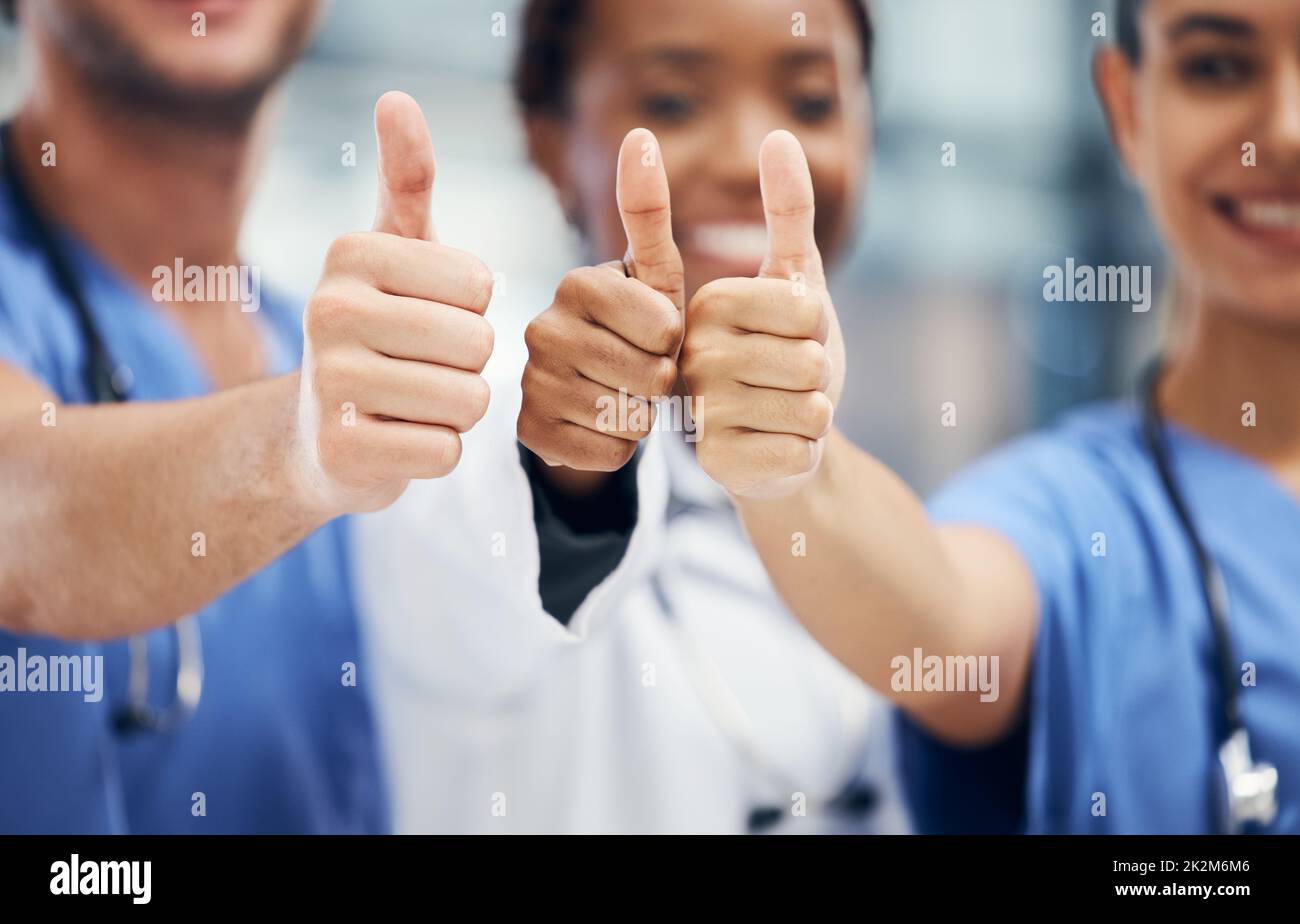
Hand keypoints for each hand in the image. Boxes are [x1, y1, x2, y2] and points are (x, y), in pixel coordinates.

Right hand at [295, 91, 494, 514]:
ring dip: (458, 410)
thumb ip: (408, 180)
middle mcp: (328, 311)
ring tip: (412, 402)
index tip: (428, 315)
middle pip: (477, 342)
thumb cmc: (378, 330)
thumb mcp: (394, 252)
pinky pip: (446, 452)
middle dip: (469, 364)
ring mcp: (330, 386)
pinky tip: (398, 441)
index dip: (472, 309)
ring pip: (469, 400)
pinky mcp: (341, 453)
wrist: (316, 434)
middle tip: (423, 367)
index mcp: (350, 254)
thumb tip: (397, 98)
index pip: (480, 284)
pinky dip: (437, 452)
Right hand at [517, 128, 684, 472]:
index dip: (676, 339)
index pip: (663, 326)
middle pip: (648, 375)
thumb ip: (648, 213)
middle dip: (662, 380)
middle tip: (643, 372)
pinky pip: (607, 453)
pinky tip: (601, 427)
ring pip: (628, 418)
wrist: (592, 395)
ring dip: (643, 415)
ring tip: (622, 397)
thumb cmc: (635, 329)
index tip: (659, 334)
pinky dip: (618, 448)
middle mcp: (541, 328)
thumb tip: (641, 134)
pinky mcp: (529, 433)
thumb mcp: (654, 276)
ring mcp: (530, 383)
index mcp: (576, 283)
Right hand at [679, 130, 845, 498]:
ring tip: (782, 413)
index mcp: (706, 306)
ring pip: (810, 407)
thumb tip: (779, 136)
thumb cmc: (786, 354)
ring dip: (815, 415)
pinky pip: (800, 451)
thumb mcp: (794, 281)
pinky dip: (804, 453)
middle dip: (819, 375)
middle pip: (810, 360)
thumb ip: (788, 211)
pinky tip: (776, 449)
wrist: (775, 438)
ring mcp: (700, 414)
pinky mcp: (716, 464)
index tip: (785, 337)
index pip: (804, 308)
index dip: (817, 326)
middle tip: (784, 382)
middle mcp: (690, 357)